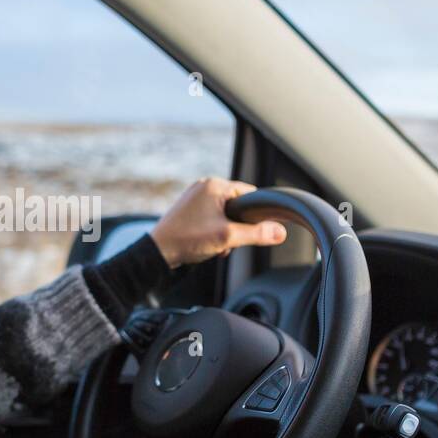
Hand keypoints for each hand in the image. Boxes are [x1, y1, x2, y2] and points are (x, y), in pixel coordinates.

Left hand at [150, 178, 286, 268]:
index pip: (250, 194)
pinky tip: (207, 244)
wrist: (157, 252)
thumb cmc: (187, 240)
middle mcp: (204, 186)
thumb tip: (280, 232)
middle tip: (228, 241)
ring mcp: (195, 197)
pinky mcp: (189, 209)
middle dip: (237, 227)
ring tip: (215, 243)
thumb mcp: (228, 237)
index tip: (253, 229)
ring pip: (225, 214)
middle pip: (238, 205)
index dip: (255, 214)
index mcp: (215, 185)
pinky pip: (212, 217)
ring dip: (226, 232)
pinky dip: (214, 231)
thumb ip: (256, 233)